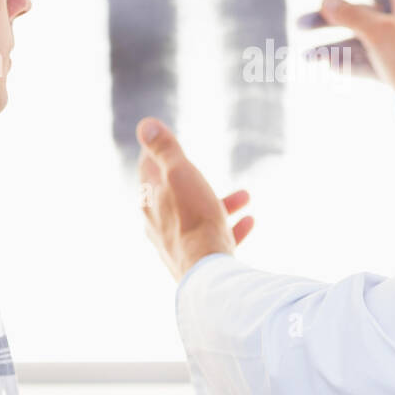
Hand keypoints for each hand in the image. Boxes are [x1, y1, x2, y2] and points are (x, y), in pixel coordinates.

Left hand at [136, 117, 254, 281]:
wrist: (207, 270)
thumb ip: (164, 149)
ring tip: (246, 195)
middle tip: (205, 169)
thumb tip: (145, 124)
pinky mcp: (196, 262)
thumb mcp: (179, 173)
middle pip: (174, 194)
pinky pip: (214, 240)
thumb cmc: (194, 218)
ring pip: (198, 216)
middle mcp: (158, 224)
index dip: (157, 153)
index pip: (147, 169)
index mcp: (151, 201)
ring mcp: (177, 245)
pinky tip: (249, 221)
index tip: (167, 143)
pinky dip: (230, 228)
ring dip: (221, 203)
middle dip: (194, 179)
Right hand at [296, 0, 394, 155]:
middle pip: (359, 14)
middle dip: (329, 19)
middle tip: (300, 25)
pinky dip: (346, 63)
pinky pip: (364, 63)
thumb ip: (350, 13)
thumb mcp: (378, 32)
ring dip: (332, 46)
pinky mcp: (392, 73)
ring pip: (357, 42)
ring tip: (306, 56)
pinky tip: (330, 66)